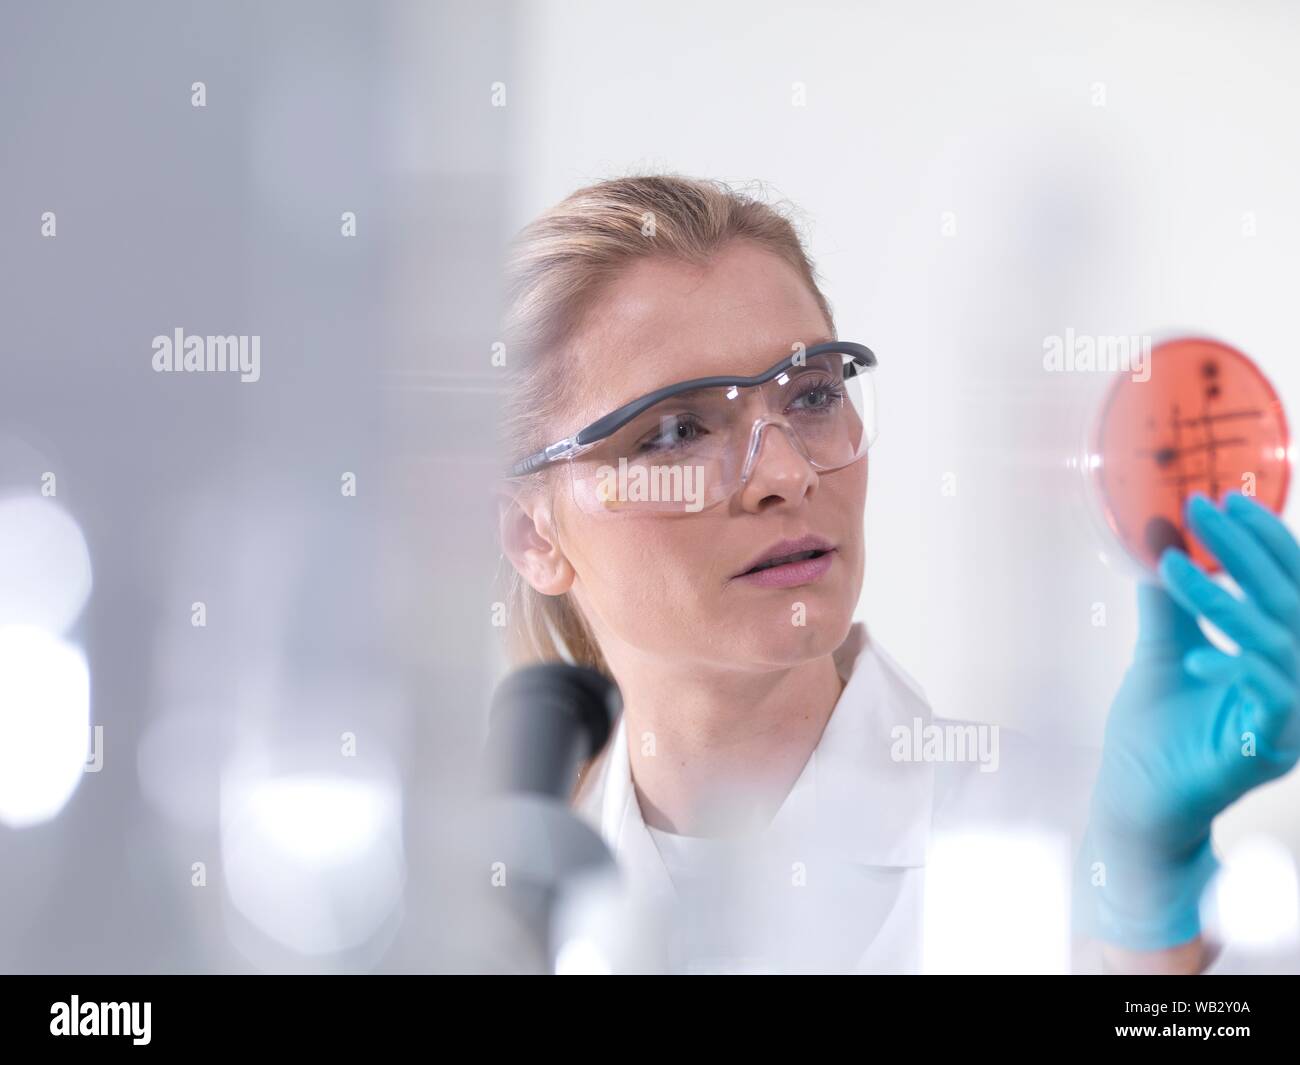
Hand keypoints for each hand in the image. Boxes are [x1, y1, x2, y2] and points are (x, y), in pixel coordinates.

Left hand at [1077, 491, 1299, 951]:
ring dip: (1222, 600)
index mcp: (1277, 654)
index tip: (1224, 499)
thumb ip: (1168, 600)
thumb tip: (1156, 532)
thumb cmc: (1153, 728)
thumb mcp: (1161, 650)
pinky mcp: (1269, 751)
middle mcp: (1295, 680)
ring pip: (1273, 643)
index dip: (1263, 540)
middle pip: (1283, 601)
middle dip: (1242, 552)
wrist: (1134, 798)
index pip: (1286, 584)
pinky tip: (1198, 657)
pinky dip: (1235, 672)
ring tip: (1173, 565)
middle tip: (1198, 508)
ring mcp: (1288, 716)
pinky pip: (1268, 701)